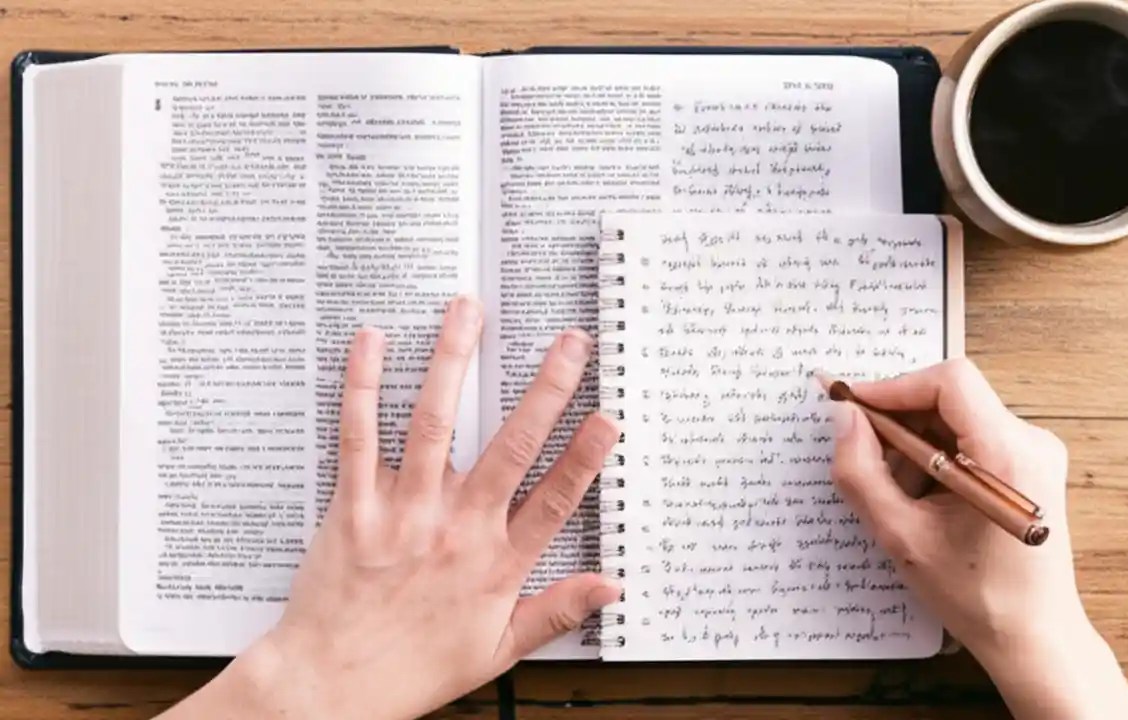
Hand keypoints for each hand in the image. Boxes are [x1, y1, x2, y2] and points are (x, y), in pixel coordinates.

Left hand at [159, 295, 620, 719]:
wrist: (330, 686)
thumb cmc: (411, 670)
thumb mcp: (497, 652)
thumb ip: (555, 611)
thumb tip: (610, 588)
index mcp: (496, 565)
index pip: (554, 501)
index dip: (584, 458)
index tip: (608, 417)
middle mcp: (457, 530)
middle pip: (511, 449)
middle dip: (545, 390)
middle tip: (569, 344)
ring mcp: (404, 513)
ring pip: (435, 424)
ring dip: (454, 361)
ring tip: (468, 311)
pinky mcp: (353, 506)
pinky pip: (359, 436)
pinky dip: (364, 385)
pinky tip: (373, 342)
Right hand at [829, 358, 1127, 719]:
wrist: (1034, 637)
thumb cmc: (976, 596)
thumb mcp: (901, 536)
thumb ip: (862, 472)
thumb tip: (843, 418)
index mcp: (1009, 455)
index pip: (949, 382)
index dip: (895, 387)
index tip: (852, 406)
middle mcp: (1031, 442)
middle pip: (950, 397)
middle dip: (899, 422)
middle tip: (864, 457)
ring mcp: (1035, 452)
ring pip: (956, 417)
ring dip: (915, 444)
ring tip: (898, 494)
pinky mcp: (1029, 464)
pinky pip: (971, 437)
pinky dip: (936, 458)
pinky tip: (923, 500)